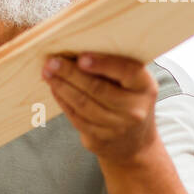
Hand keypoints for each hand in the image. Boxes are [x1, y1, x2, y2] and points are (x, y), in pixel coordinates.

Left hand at [42, 52, 158, 162]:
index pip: (126, 71)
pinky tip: (55, 89)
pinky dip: (63, 102)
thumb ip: (113, 67)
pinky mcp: (100, 139)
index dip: (103, 64)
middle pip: (98, 89)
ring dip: (62, 87)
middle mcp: (135, 109)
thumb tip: (76, 50)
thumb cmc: (130, 101)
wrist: (135, 143)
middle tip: (52, 62)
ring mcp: (117, 127)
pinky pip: (76, 118)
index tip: (80, 57)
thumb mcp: (133, 83)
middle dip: (71, 73)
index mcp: (145, 87)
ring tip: (48, 73)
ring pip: (83, 105)